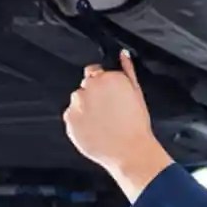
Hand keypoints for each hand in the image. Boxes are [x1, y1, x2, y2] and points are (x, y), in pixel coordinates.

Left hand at [64, 50, 173, 200]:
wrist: (130, 152)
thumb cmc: (136, 125)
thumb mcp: (137, 93)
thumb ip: (127, 70)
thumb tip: (123, 54)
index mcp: (106, 77)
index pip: (94, 72)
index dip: (102, 85)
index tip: (109, 97)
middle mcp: (89, 88)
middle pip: (84, 86)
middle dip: (93, 96)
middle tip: (107, 112)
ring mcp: (77, 105)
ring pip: (76, 102)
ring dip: (84, 109)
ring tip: (102, 123)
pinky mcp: (69, 121)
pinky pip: (70, 118)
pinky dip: (79, 123)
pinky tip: (94, 130)